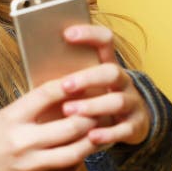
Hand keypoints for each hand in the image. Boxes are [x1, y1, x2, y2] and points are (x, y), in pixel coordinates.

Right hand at [0, 79, 98, 170]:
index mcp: (11, 118)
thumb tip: (61, 99)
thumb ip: (28, 111)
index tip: (83, 80)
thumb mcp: (1, 119)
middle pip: (71, 125)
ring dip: (91, 141)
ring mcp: (30, 164)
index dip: (69, 85)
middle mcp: (22, 140)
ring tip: (97, 133)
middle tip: (99, 110)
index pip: (46, 95)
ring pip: (75, 152)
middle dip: (90, 117)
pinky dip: (77, 162)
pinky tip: (79, 154)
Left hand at [60, 24, 150, 146]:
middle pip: (111, 72)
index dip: (89, 34)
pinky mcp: (136, 126)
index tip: (66, 33)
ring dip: (92, 106)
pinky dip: (108, 133)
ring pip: (117, 101)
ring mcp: (132, 103)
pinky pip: (124, 129)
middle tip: (65, 85)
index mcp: (107, 64)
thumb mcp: (83, 85)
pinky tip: (91, 136)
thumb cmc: (94, 99)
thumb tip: (34, 66)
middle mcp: (123, 81)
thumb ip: (66, 75)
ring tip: (70, 111)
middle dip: (87, 78)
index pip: (104, 40)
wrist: (130, 123)